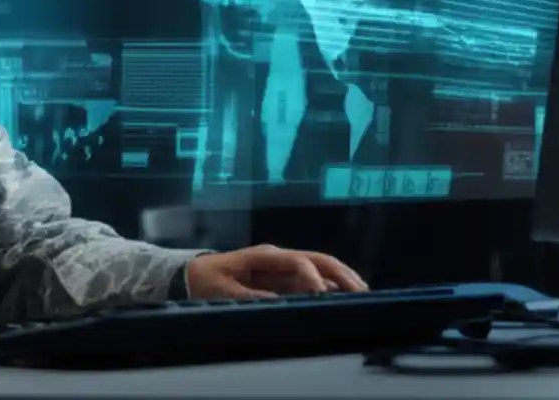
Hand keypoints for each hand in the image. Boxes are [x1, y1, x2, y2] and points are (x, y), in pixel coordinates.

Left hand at [185, 244, 367, 298]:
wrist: (194, 275)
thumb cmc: (206, 280)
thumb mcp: (223, 291)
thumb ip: (250, 296)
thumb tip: (279, 303)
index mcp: (263, 256)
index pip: (296, 261)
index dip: (312, 277)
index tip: (324, 295)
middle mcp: (278, 257)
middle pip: (316, 259)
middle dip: (340, 273)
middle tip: (362, 292)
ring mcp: (283, 266)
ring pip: (320, 268)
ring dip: (342, 279)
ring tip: (363, 294)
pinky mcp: (284, 278)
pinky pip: (313, 280)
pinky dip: (332, 286)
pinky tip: (347, 296)